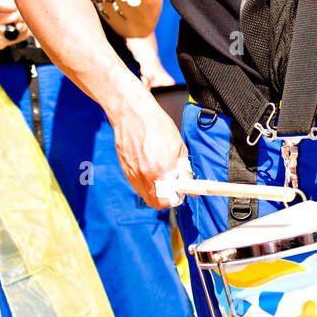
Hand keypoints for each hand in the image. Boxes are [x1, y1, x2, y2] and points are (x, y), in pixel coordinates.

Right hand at [108, 88, 190, 208]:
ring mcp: (133, 174)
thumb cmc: (156, 125)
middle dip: (165, 198)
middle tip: (172, 186)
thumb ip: (184, 170)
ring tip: (161, 173)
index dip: (177, 197)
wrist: (132, 114)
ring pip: (145, 195)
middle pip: (156, 202)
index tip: (181, 191)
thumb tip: (191, 186)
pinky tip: (151, 167)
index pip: (169, 199)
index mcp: (161, 169)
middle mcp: (145, 175)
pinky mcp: (125, 170)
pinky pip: (137, 185)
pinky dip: (146, 182)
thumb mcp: (179, 147)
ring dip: (155, 190)